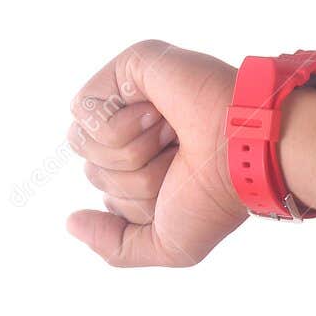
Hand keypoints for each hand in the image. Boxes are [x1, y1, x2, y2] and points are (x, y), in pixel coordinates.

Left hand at [66, 39, 246, 267]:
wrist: (243, 158)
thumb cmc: (217, 197)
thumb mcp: (169, 244)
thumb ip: (116, 247)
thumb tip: (73, 221)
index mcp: (148, 162)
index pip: (103, 188)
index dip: (132, 202)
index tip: (178, 186)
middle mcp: (138, 130)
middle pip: (90, 167)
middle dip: (131, 178)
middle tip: (179, 158)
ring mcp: (134, 97)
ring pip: (83, 141)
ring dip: (130, 153)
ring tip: (173, 135)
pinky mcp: (130, 67)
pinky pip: (86, 109)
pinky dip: (123, 126)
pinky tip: (161, 114)